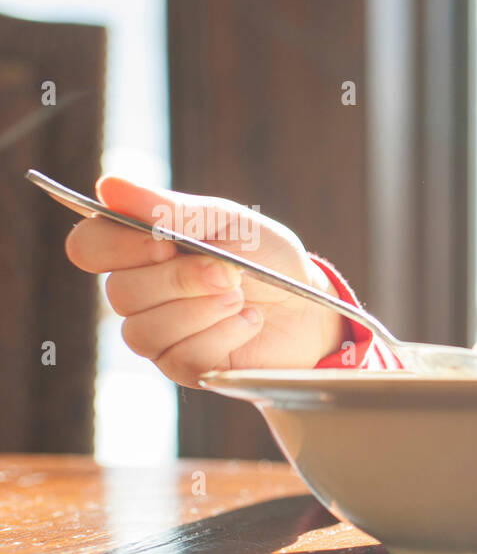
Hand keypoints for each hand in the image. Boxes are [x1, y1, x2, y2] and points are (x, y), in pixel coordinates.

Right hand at [65, 175, 344, 387]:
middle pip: (120, 293)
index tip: (164, 242)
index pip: (88, 247)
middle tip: (227, 272)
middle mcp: (140, 292)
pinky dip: (223, 335)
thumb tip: (110, 186)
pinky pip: (181, 357)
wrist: (311, 306)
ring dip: (201, 310)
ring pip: (143, 331)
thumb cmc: (268, 258)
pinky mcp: (185, 367)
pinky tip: (249, 321)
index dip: (117, 247)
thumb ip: (172, 209)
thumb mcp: (228, 222)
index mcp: (140, 247)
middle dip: (180, 280)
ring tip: (240, 296)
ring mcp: (159, 333)